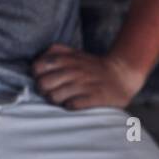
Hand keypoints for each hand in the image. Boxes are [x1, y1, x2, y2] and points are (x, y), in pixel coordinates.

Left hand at [31, 44, 145, 109]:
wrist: (122, 75)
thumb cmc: (92, 67)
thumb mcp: (74, 53)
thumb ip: (54, 52)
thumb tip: (36, 60)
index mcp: (66, 59)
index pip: (37, 67)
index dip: (38, 76)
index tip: (45, 79)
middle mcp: (73, 70)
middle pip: (42, 84)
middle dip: (44, 91)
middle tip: (53, 92)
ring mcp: (84, 84)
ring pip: (54, 97)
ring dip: (56, 101)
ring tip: (64, 99)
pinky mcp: (95, 97)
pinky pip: (71, 105)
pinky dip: (70, 106)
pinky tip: (75, 103)